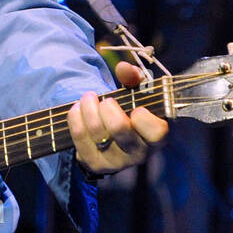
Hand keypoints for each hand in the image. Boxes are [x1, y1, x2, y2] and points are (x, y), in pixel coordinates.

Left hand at [68, 60, 168, 178]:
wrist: (110, 138)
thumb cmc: (129, 111)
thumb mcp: (136, 94)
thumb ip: (133, 78)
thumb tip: (123, 68)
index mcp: (155, 139)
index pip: (156, 132)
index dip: (144, 119)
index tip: (135, 108)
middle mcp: (138, 154)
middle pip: (119, 128)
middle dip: (107, 106)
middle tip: (105, 99)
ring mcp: (115, 162)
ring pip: (96, 130)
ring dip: (88, 107)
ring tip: (88, 97)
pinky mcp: (94, 164)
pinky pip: (79, 136)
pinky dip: (75, 117)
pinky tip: (77, 108)